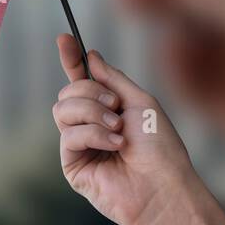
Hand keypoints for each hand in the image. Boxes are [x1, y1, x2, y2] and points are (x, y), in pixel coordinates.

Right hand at [54, 35, 224, 224]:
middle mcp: (90, 124)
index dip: (71, 59)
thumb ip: (113, 78)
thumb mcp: (141, 101)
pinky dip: (93, 134)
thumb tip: (91, 56)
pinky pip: (68, 134)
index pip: (81, 79)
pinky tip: (114, 145)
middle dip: (90, 93)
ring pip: (62, 109)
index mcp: (108, 108)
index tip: (64, 38)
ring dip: (92, 113)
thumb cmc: (160, 147)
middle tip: (116, 107)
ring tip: (118, 129)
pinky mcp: (72, 163)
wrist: (163, 186)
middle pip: (67, 92)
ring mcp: (78, 144)